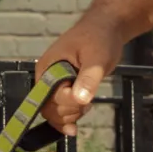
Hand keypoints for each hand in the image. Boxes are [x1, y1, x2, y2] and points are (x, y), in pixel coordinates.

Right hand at [34, 11, 128, 137]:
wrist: (106, 29)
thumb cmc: (100, 39)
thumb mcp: (97, 57)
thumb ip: (88, 77)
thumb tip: (80, 99)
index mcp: (47, 68)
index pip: (48, 97)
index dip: (65, 103)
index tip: (85, 100)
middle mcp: (46, 78)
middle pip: (49, 108)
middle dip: (69, 112)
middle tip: (88, 103)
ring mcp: (54, 85)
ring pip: (55, 113)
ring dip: (71, 115)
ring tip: (88, 104)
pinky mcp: (64, 89)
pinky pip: (61, 110)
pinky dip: (69, 118)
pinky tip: (78, 122)